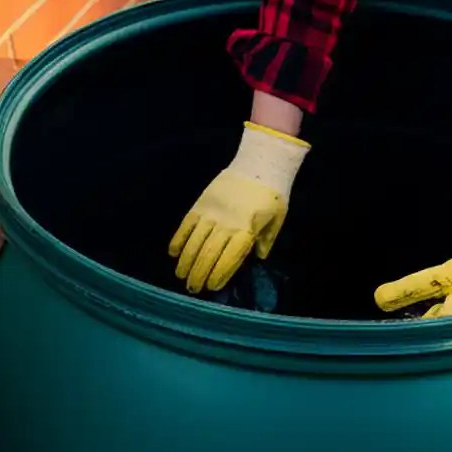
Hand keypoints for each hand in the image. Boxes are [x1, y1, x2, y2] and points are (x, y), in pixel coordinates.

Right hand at [169, 120, 309, 292]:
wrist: (260, 162)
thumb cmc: (272, 193)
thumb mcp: (277, 219)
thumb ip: (267, 240)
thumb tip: (257, 258)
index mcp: (246, 230)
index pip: (230, 258)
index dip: (219, 274)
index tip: (212, 287)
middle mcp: (226, 224)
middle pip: (209, 253)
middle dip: (199, 274)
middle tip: (193, 288)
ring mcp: (211, 213)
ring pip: (195, 241)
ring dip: (186, 261)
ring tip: (181, 276)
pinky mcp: (201, 203)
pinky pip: (186, 224)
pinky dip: (178, 239)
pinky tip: (173, 253)